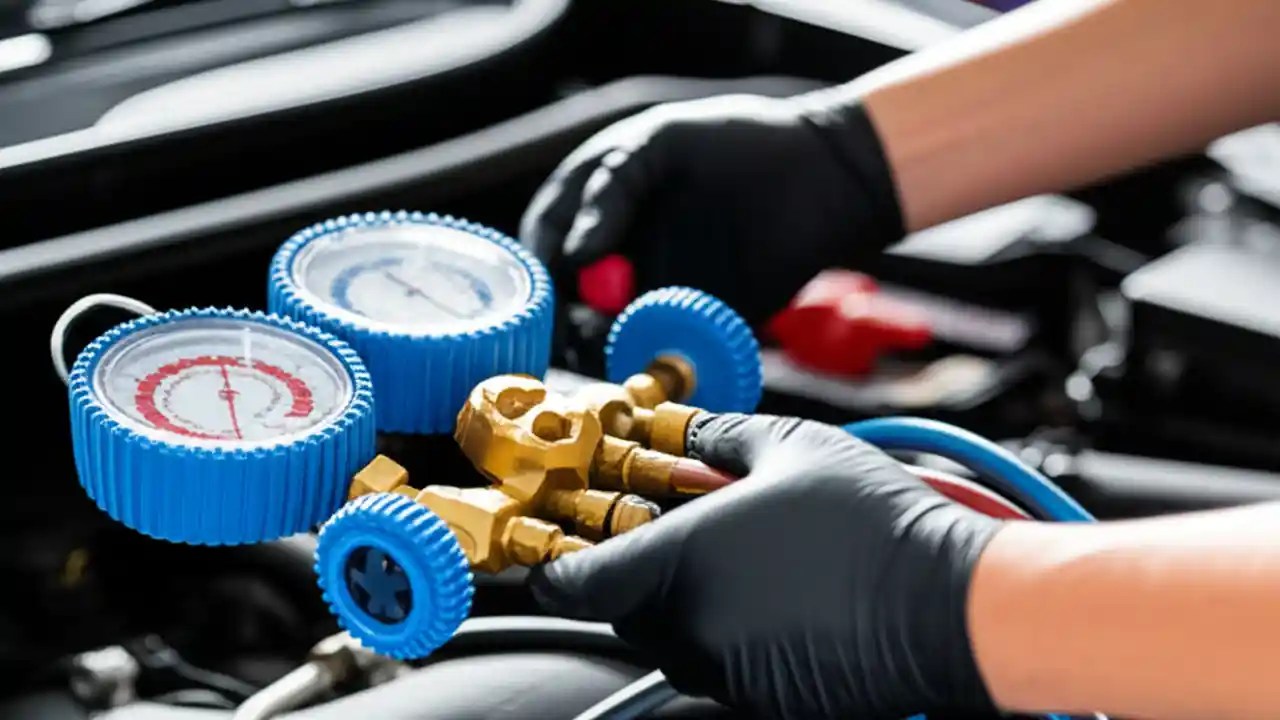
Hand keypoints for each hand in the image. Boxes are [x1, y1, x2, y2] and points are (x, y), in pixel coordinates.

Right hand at [519, 94, 903, 323]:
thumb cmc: (742, 142)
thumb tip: (578, 253)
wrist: (827, 174)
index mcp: (597, 202)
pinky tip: (656, 347)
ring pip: (609, 331)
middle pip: (567, 298)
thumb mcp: (662, 143)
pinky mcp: (697, 322)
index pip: (546, 240)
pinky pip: (663, 348)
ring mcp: (656, 290)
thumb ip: (613, 187)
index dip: (540, 265)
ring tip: (617, 333)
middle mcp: (620, 253)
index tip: (547, 283)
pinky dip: (653, 354)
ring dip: (604, 340)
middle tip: (574, 325)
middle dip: (564, 315)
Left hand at [528, 413, 1002, 719]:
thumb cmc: (874, 527)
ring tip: (741, 563)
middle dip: (639, 575)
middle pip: (624, 610)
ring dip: (686, 605)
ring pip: (672, 641)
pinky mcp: (764, 699)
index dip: (560, 566)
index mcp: (681, 563)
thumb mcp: (789, 448)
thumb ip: (717, 437)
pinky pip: (721, 666)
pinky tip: (776, 599)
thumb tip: (688, 431)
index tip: (565, 551)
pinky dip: (730, 635)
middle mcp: (691, 627)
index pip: (574, 583)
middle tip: (674, 536)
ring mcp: (727, 671)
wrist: (949, 605)